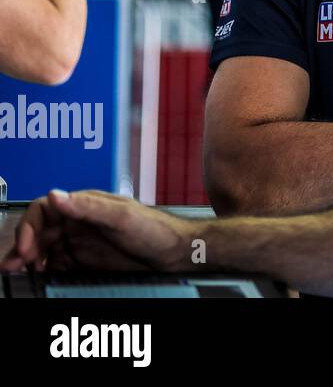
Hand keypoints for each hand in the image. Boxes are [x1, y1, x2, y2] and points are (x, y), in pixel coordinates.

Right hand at [0, 189, 195, 273]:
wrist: (176, 253)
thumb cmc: (156, 228)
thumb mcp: (122, 215)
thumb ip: (87, 206)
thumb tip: (56, 195)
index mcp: (85, 204)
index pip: (44, 209)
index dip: (30, 226)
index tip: (27, 247)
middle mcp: (80, 222)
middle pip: (39, 231)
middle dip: (24, 246)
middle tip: (16, 265)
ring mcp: (82, 242)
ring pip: (44, 250)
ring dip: (30, 260)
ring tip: (22, 273)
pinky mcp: (86, 261)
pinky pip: (57, 265)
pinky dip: (44, 271)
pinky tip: (41, 277)